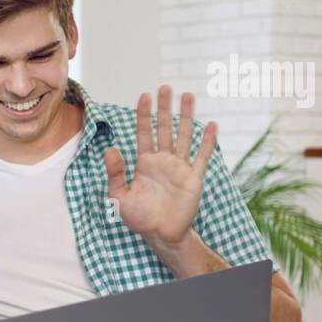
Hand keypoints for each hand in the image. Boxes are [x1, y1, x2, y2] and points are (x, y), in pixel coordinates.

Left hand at [104, 86, 215, 250]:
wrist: (160, 234)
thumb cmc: (138, 217)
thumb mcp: (119, 196)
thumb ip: (115, 173)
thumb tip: (109, 148)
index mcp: (144, 163)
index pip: (144, 133)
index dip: (143, 115)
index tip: (144, 96)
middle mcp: (163, 160)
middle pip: (164, 128)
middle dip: (164, 108)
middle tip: (165, 87)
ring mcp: (180, 167)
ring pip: (184, 136)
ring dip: (186, 117)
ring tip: (188, 96)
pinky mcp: (194, 178)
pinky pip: (202, 157)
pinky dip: (208, 142)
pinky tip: (211, 126)